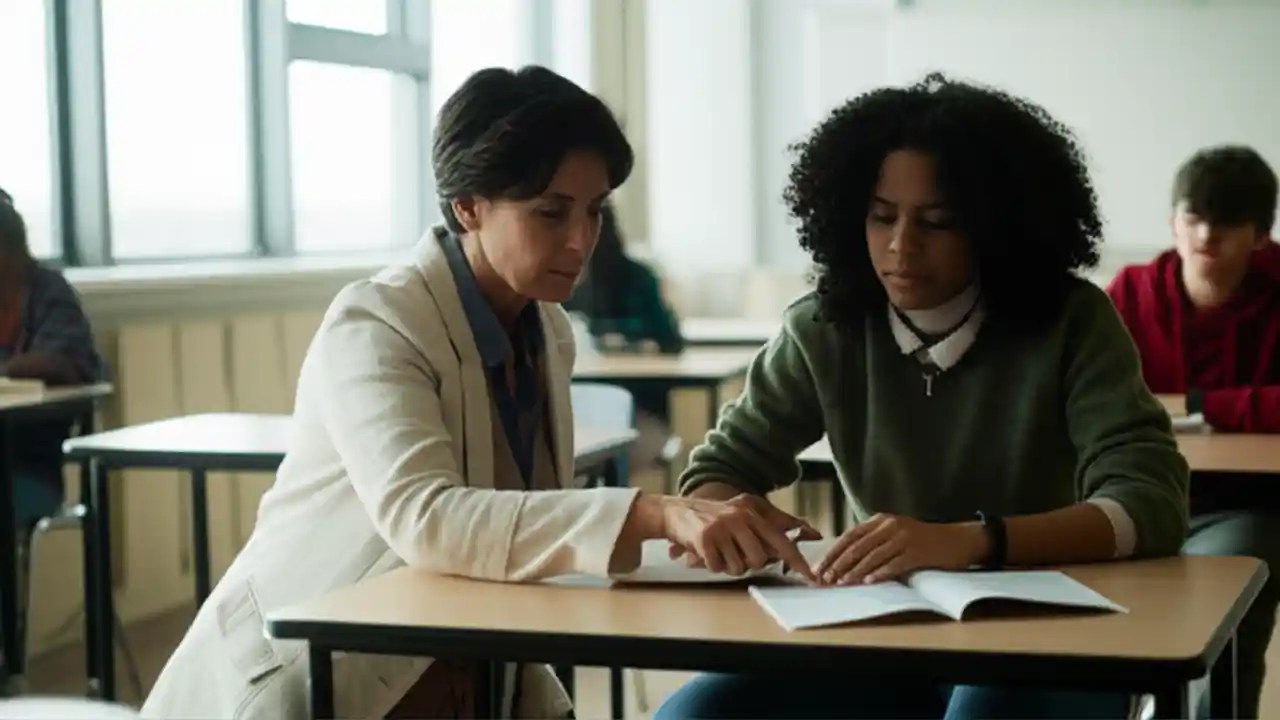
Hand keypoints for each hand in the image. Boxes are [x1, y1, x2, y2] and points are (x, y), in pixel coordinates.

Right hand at [661, 494, 821, 580]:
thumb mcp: (742, 513)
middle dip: (747, 562)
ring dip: (727, 565)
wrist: (676, 511)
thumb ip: (769, 525)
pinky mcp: (706, 539)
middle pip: (759, 560)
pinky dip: (711, 565)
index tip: (810, 576)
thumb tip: (800, 538)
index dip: (796, 560)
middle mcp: (740, 519)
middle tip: (733, 551)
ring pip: (738, 567)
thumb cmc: (712, 516)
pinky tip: (705, 551)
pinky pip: (718, 568)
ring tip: (718, 549)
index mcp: (752, 513)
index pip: (781, 541)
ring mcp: (723, 528)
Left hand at [814, 514, 988, 585]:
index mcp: (881, 520)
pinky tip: (868, 582)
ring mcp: (904, 537)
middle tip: (826, 579)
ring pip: (873, 556)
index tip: (820, 567)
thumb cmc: (922, 540)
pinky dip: (880, 573)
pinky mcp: (917, 551)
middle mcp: (890, 525)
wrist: (957, 540)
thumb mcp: (894, 534)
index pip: (850, 536)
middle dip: (839, 564)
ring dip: (855, 571)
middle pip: (858, 546)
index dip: (834, 552)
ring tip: (842, 583)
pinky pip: (894, 563)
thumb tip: (844, 560)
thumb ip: (873, 542)